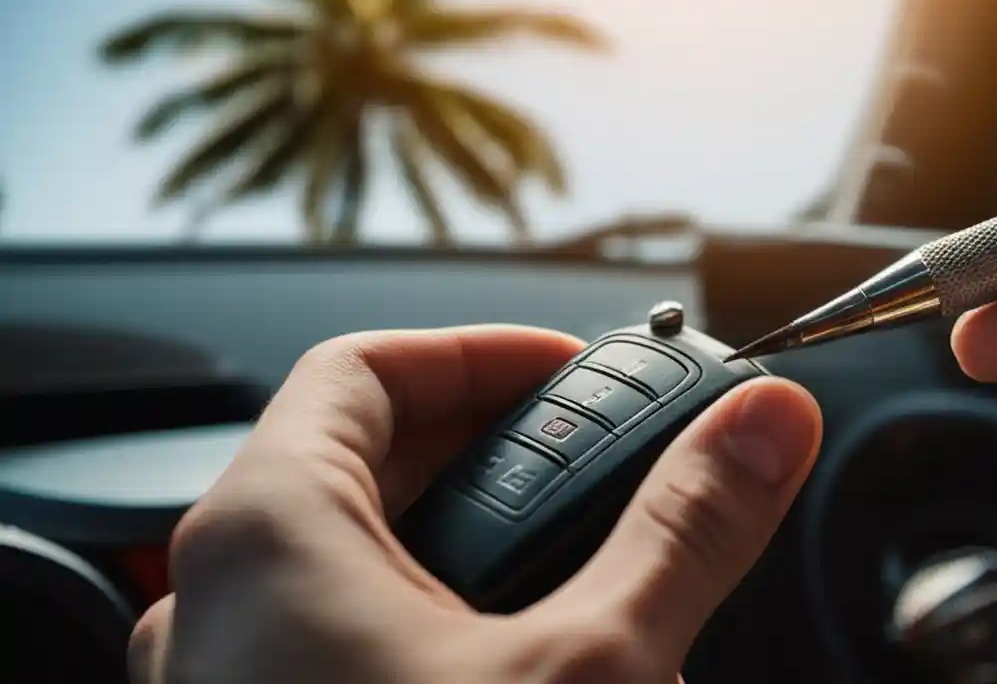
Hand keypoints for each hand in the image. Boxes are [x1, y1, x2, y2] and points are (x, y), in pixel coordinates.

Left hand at [127, 326, 821, 682]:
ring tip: (580, 564)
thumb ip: (686, 528)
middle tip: (599, 462)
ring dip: (476, 540)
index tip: (576, 371)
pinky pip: (352, 635)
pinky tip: (527, 661)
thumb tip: (761, 427)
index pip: (367, 370)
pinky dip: (443, 618)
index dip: (482, 353)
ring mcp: (241, 680)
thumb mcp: (594, 668)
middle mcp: (227, 601)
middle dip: (498, 448)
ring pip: (361, 556)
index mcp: (271, 534)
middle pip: (367, 459)